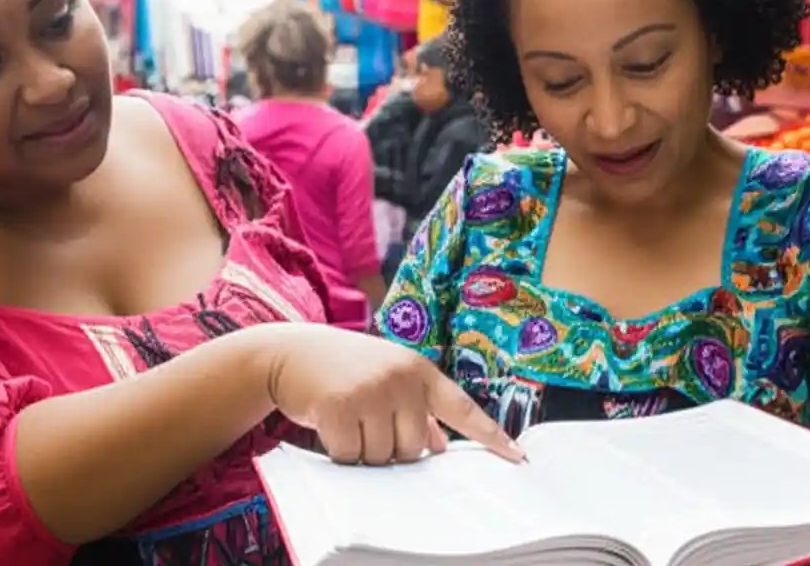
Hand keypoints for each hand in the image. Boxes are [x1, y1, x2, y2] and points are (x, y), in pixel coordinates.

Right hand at [264, 324, 524, 465]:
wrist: (291, 352)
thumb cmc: (344, 369)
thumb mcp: (386, 379)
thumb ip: (416, 410)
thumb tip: (439, 446)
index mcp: (419, 371)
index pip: (462, 408)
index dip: (491, 435)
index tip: (518, 456)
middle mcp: (400, 378)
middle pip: (414, 448)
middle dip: (389, 447)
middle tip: (367, 421)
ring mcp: (370, 390)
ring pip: (382, 456)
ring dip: (363, 450)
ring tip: (348, 418)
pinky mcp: (340, 406)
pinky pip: (351, 456)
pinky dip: (339, 450)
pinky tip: (330, 423)